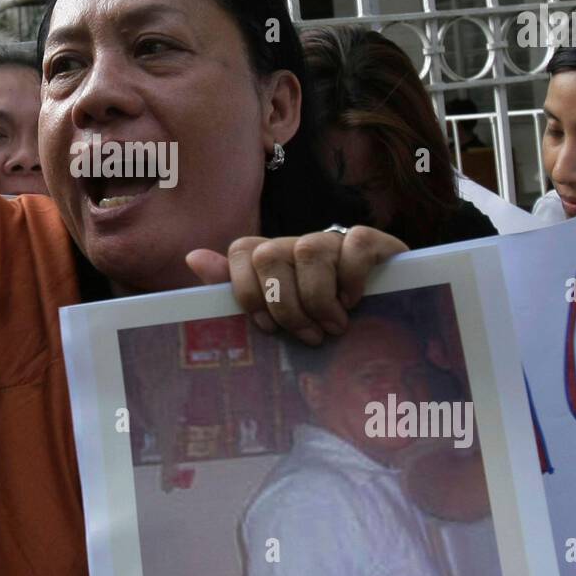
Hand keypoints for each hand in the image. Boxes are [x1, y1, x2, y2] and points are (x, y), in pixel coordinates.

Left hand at [186, 226, 408, 344]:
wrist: (382, 313)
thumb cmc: (320, 320)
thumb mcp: (277, 314)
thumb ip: (234, 288)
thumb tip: (193, 257)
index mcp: (271, 259)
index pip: (241, 251)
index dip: (247, 292)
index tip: (266, 327)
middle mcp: (297, 244)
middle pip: (270, 255)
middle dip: (285, 305)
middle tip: (309, 335)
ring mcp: (332, 240)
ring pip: (309, 250)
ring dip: (319, 299)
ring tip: (334, 327)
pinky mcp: (369, 240)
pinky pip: (354, 245)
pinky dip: (352, 279)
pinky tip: (355, 302)